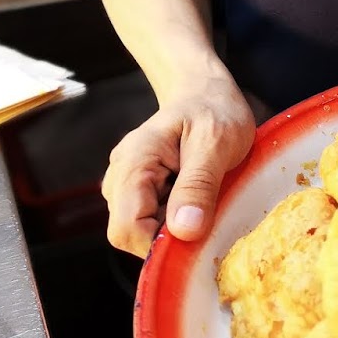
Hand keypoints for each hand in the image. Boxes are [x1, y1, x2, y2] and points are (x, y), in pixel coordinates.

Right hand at [101, 86, 255, 257]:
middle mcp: (120, 176)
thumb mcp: (217, 142)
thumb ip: (198, 184)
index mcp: (134, 162)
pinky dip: (174, 219)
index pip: (127, 227)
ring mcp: (125, 185)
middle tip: (206, 207)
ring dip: (173, 227)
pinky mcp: (138, 192)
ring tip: (201, 194)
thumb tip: (184, 231)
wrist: (207, 94)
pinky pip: (150, 222)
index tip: (197, 233)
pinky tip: (194, 196)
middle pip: (130, 234)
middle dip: (169, 235)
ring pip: (140, 231)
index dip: (160, 243)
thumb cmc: (215, 111)